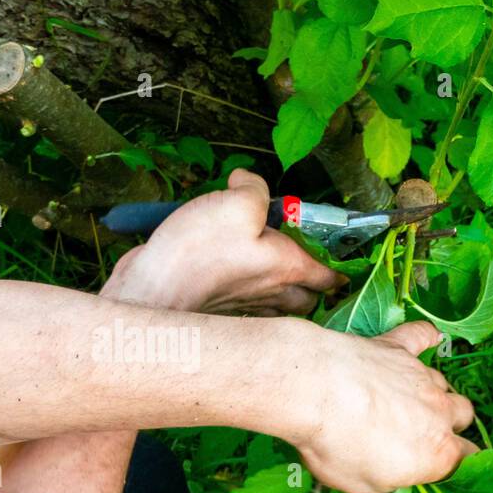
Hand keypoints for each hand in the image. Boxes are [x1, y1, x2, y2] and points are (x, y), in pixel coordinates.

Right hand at [101, 169, 343, 313]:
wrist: (150, 293)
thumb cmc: (197, 255)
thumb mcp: (235, 203)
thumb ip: (254, 187)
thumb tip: (247, 183)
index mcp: (288, 268)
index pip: (332, 276)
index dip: (342, 264)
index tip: (342, 251)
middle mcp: (272, 293)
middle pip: (308, 297)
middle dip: (313, 281)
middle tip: (304, 254)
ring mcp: (245, 306)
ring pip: (280, 307)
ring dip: (283, 291)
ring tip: (273, 265)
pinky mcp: (219, 309)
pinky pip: (248, 306)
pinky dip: (250, 294)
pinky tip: (236, 273)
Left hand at [286, 319, 478, 492]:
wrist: (312, 390)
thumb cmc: (334, 446)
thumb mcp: (362, 487)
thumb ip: (389, 482)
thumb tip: (392, 476)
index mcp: (436, 452)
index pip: (468, 459)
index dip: (459, 463)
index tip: (445, 466)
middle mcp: (438, 411)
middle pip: (462, 415)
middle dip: (449, 424)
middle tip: (420, 432)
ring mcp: (419, 375)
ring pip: (442, 382)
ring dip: (431, 392)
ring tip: (405, 399)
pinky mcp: (398, 347)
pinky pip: (422, 336)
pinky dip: (426, 339)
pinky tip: (430, 338)